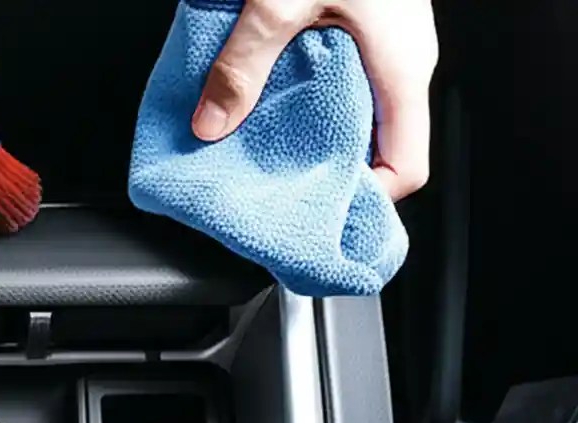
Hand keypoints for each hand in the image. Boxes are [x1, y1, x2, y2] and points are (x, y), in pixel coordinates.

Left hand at [191, 0, 437, 199]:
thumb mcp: (280, 1)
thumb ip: (243, 64)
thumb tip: (211, 124)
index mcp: (401, 71)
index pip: (405, 169)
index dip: (365, 200)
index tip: (316, 209)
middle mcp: (404, 61)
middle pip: (376, 145)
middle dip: (324, 168)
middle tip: (275, 182)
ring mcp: (390, 40)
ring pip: (358, 109)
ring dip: (312, 127)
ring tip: (264, 140)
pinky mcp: (369, 20)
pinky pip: (346, 74)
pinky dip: (311, 91)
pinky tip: (271, 88)